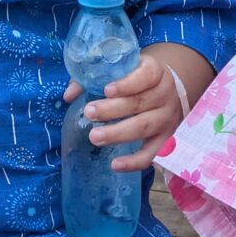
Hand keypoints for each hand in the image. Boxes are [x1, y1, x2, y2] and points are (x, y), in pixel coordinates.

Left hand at [64, 53, 181, 172]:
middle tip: (89, 112)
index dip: (127, 84)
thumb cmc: (136, 79)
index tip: (106, 90)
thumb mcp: (121, 71)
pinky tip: (115, 164)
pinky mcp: (165, 139)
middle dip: (113, 110)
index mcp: (156, 73)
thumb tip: (69, 96)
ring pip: (144, 127)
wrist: (165, 92)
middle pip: (140, 103)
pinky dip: (134, 162)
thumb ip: (94, 79)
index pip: (146, 76)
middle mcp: (165, 95)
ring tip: (95, 136)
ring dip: (118, 133)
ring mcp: (167, 119)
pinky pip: (151, 154)